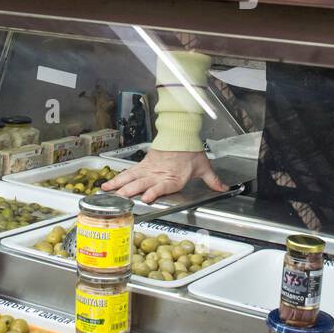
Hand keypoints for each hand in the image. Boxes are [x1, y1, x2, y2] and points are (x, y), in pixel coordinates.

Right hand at [100, 149, 225, 202]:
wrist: (181, 134)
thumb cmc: (191, 151)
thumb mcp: (204, 166)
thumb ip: (213, 180)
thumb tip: (225, 187)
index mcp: (174, 177)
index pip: (162, 185)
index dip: (154, 191)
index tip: (146, 197)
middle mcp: (159, 174)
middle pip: (143, 183)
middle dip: (130, 191)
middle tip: (120, 198)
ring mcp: (149, 170)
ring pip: (132, 178)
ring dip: (119, 185)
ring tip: (108, 193)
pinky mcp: (144, 165)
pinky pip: (129, 173)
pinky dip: (118, 178)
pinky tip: (108, 184)